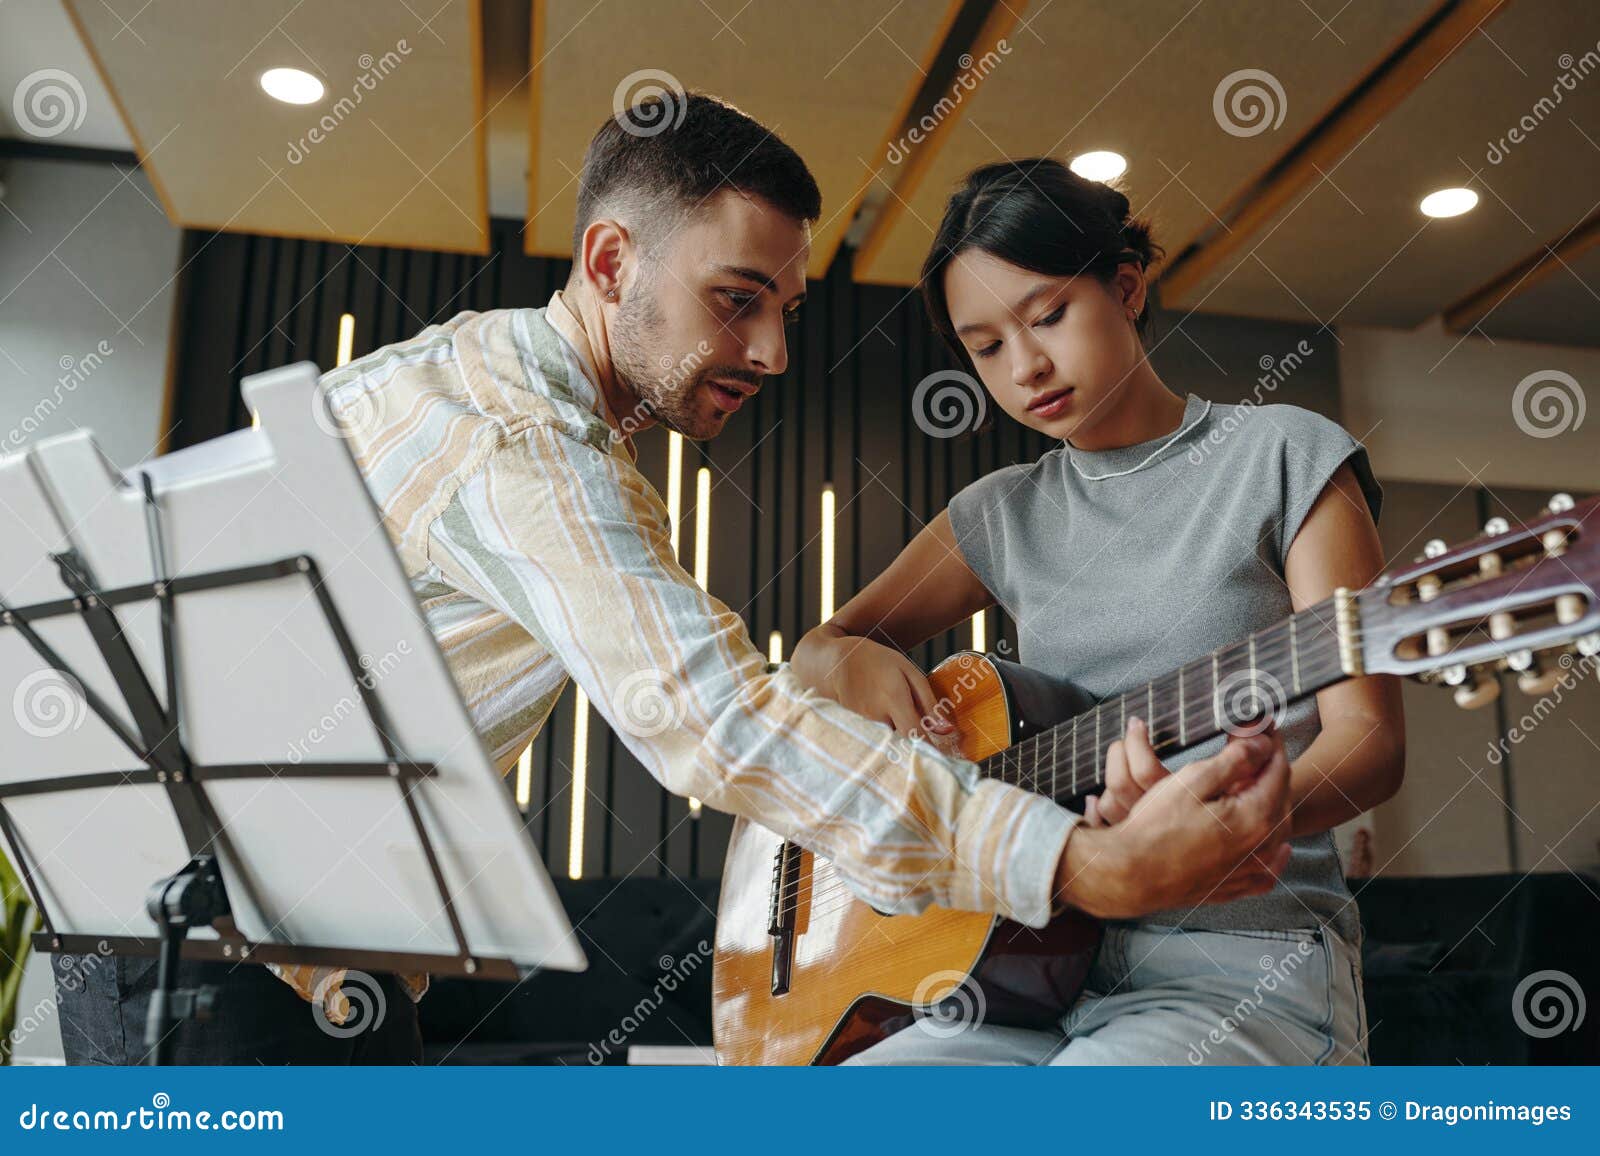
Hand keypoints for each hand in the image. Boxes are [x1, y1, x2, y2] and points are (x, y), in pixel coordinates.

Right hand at [790, 626, 955, 745]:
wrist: (834, 661)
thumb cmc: (876, 662)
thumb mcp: (907, 671)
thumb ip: (928, 701)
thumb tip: (946, 730)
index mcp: (894, 698)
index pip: (917, 736)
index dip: (932, 750)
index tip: (943, 757)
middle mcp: (875, 716)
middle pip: (903, 747)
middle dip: (916, 753)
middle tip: (928, 756)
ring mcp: (859, 726)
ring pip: (888, 748)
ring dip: (899, 750)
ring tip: (905, 744)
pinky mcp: (849, 732)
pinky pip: (873, 745)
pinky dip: (883, 745)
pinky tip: (886, 739)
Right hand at [1054, 723, 1293, 919]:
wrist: (1132, 875)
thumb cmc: (1156, 828)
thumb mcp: (1193, 780)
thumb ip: (1235, 760)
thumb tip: (1262, 743)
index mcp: (1256, 817)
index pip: (1277, 768)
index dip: (1270, 741)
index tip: (1261, 723)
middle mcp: (1262, 846)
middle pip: (1281, 796)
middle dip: (1269, 767)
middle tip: (1253, 744)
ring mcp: (1250, 870)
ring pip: (1277, 828)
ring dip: (1271, 800)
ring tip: (1255, 780)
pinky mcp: (1236, 886)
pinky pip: (1268, 868)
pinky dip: (1274, 851)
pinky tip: (1276, 845)